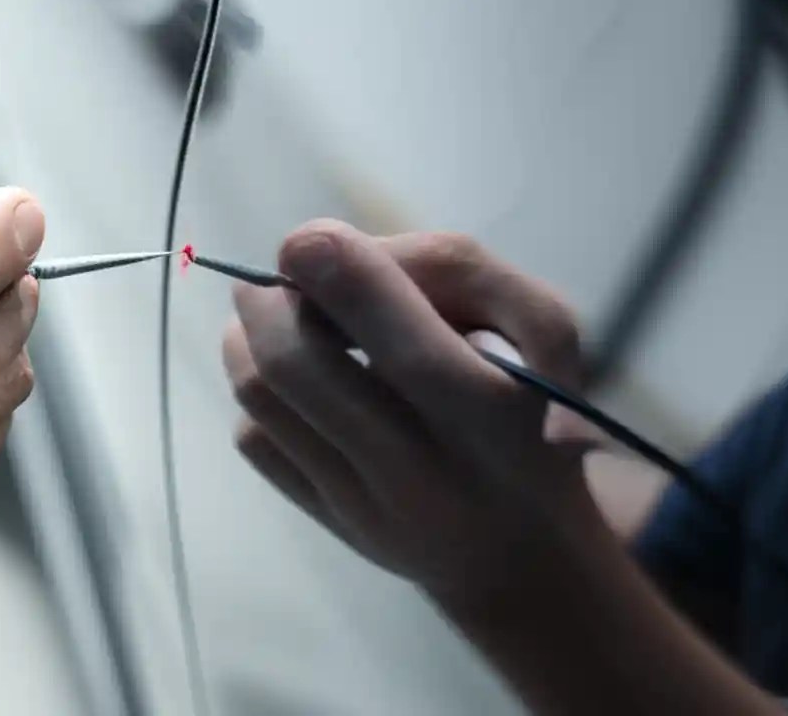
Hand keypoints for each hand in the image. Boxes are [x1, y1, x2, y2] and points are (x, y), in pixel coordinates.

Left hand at [222, 219, 606, 614]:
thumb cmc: (531, 411)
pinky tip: (290, 380)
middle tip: (280, 275)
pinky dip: (258, 392)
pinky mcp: (324, 519)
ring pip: (261, 396)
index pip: (404, 348)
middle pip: (299, 366)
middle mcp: (422, 474)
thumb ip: (453, 272)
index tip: (304, 242)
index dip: (338, 278)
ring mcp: (363, 504)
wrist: (523, 546)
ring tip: (271, 313)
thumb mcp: (540, 331)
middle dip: (270, 300)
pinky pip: (254, 437)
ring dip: (248, 335)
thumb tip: (328, 252)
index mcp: (491, 419)